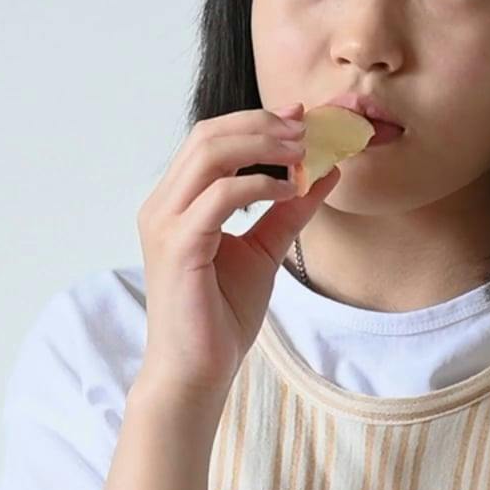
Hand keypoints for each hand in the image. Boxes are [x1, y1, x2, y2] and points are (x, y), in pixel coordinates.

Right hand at [132, 107, 339, 404]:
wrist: (197, 371)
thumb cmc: (220, 317)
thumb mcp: (263, 251)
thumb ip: (288, 211)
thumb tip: (326, 174)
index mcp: (175, 203)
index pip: (210, 139)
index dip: (256, 121)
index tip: (302, 118)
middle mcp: (162, 206)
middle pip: (208, 134)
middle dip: (262, 124)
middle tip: (308, 130)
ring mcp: (165, 223)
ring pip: (210, 153)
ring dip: (263, 145)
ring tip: (303, 154)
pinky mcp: (179, 246)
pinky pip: (220, 195)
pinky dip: (259, 184)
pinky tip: (289, 191)